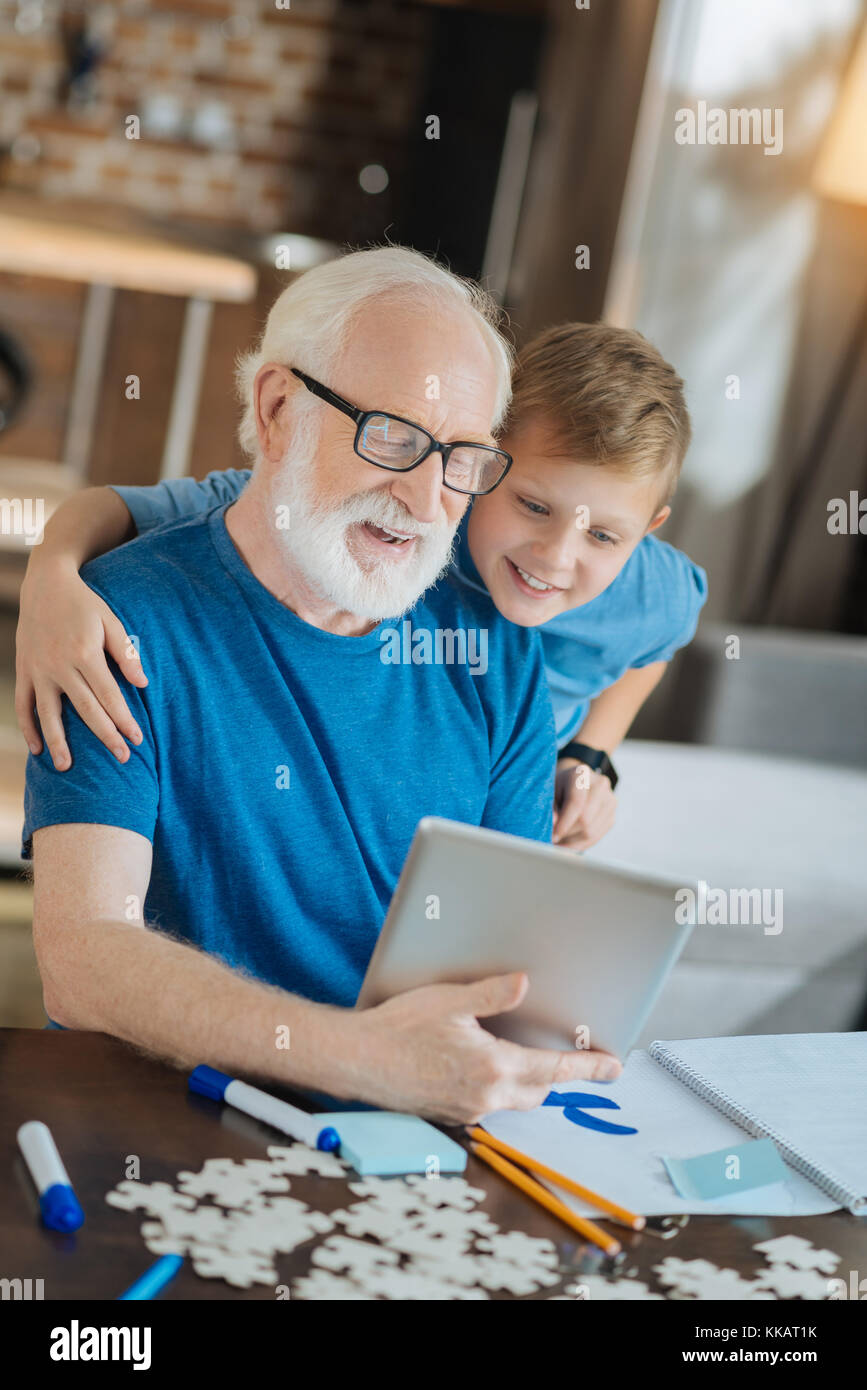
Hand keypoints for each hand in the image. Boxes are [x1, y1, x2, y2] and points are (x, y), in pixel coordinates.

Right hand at [16, 560, 147, 770]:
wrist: (45, 585)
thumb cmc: (84, 604)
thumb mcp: (111, 621)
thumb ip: (126, 653)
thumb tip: (143, 684)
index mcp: (85, 653)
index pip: (109, 695)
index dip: (124, 720)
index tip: (137, 739)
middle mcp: (60, 665)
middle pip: (85, 709)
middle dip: (105, 736)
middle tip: (122, 760)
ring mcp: (39, 669)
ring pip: (49, 713)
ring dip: (58, 742)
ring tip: (66, 768)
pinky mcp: (24, 670)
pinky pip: (24, 703)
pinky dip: (28, 727)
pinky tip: (37, 748)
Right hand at [348, 971, 620, 1124]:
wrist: (354, 1060)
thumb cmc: (397, 1029)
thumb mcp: (450, 1000)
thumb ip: (493, 995)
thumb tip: (526, 984)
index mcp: (493, 1068)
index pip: (554, 1069)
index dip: (588, 1068)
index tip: (613, 1067)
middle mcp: (484, 1096)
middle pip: (539, 1090)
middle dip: (559, 1076)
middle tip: (578, 1061)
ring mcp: (466, 1109)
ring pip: (513, 1100)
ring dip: (527, 1082)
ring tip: (529, 1059)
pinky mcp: (449, 1112)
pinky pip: (487, 1103)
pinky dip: (498, 1087)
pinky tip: (484, 1067)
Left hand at [552, 757, 616, 851]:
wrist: (576, 781)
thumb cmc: (559, 786)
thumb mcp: (549, 791)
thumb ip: (550, 807)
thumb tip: (554, 824)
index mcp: (582, 774)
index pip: (576, 803)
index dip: (564, 823)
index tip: (552, 836)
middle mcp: (600, 784)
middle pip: (585, 820)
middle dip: (567, 834)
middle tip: (552, 840)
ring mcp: (610, 800)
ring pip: (591, 832)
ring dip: (573, 842)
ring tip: (558, 843)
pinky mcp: (612, 815)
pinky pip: (597, 837)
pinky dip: (581, 844)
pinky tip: (568, 844)